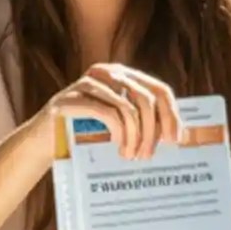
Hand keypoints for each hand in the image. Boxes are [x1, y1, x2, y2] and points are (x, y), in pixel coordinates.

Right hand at [25, 63, 180, 161]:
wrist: (45, 143)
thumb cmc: (89, 136)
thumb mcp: (122, 125)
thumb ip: (147, 122)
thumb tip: (185, 136)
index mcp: (124, 76)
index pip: (159, 90)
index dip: (172, 114)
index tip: (175, 140)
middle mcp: (107, 73)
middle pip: (147, 99)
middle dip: (152, 130)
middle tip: (148, 155)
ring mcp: (87, 83)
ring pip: (128, 108)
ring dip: (135, 137)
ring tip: (131, 156)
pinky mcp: (70, 98)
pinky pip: (108, 113)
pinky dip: (118, 133)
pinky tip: (117, 147)